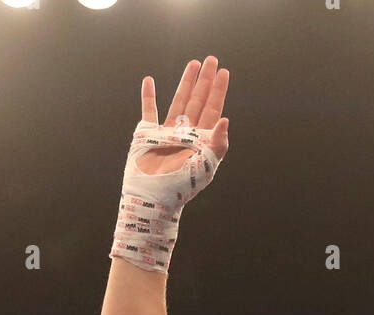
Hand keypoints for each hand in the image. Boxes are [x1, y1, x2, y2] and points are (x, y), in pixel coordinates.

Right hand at [137, 55, 229, 174]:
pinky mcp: (148, 133)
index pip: (213, 110)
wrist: (154, 196)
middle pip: (198, 100)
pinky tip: (150, 81)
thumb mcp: (205, 166)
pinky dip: (148, 96)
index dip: (219, 91)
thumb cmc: (181, 185)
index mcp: (201, 140)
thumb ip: (218, 144)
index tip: (224, 72)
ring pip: (178, 101)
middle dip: (205, 80)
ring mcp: (167, 132)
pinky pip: (149, 110)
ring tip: (193, 64)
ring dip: (185, 82)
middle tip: (211, 59)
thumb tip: (226, 119)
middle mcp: (186, 133)